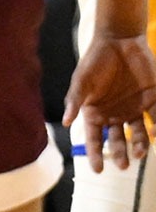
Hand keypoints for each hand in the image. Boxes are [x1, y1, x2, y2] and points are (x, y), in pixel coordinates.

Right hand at [65, 33, 155, 171]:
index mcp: (95, 113)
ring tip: (141, 152)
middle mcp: (115, 115)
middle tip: (124, 165)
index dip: (96, 154)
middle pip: (118, 139)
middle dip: (121, 153)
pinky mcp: (153, 100)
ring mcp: (135, 108)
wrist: (119, 41)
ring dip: (141, 144)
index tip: (99, 170)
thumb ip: (75, 101)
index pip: (95, 138)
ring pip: (140, 133)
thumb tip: (65, 122)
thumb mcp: (82, 81)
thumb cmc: (95, 61)